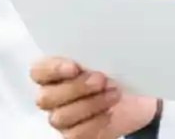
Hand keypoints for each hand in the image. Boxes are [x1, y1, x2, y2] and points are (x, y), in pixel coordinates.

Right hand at [31, 57, 157, 138]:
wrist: (136, 100)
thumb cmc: (117, 75)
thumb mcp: (109, 58)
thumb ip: (94, 54)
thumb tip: (99, 45)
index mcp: (53, 72)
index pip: (38, 71)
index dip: (52, 69)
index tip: (75, 67)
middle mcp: (52, 96)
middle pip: (46, 97)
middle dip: (76, 88)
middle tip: (101, 80)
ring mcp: (61, 118)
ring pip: (60, 117)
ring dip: (90, 104)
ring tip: (113, 94)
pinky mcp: (75, 135)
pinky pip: (75, 135)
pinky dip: (95, 123)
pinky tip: (109, 112)